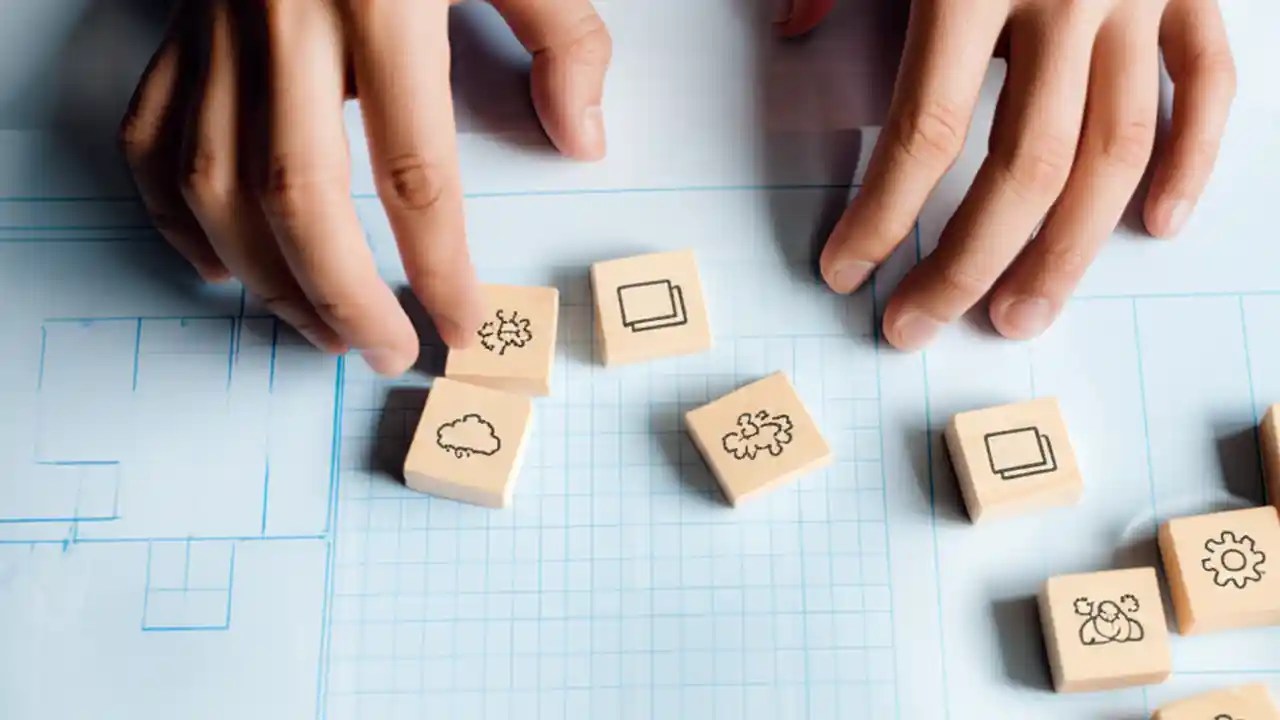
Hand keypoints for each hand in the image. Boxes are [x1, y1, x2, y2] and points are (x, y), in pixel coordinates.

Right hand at [119, 0, 611, 374]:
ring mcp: (218, 29)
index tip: (462, 324)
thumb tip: (585, 140)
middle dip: (344, 295)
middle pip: (298, 197)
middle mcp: (287, 22)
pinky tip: (220, 265)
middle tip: (389, 352)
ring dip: (267, 277)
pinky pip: (150, 137)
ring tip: (321, 329)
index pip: (415, 168)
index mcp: (382, 3)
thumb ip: (564, 35)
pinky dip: (174, 215)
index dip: (440, 264)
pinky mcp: (178, 29)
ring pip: (215, 184)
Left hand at [781, 0, 1234, 348]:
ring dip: (1067, 252)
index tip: (846, 273)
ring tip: (1018, 317)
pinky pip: (1210, 87)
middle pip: (1022, 169)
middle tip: (916, 326)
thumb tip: (798, 33)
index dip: (881, 215)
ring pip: (1115, 156)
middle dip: (964, 263)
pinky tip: (1153, 228)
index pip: (925, 132)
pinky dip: (1193, 159)